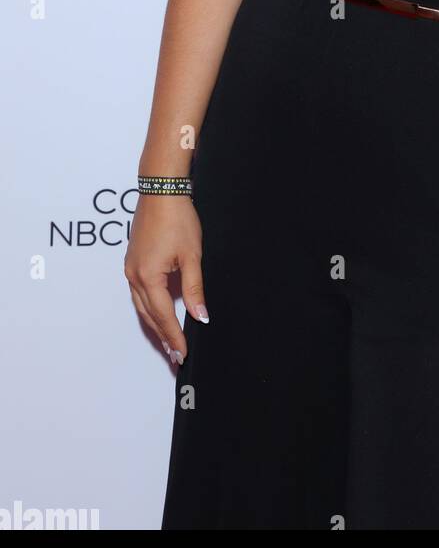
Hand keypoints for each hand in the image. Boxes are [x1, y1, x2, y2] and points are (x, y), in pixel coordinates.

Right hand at [124, 194, 206, 364]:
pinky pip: (139, 293)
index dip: (174, 336)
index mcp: (148, 277)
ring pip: (141, 306)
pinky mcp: (132, 262)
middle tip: (176, 356)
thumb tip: (200, 316)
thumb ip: (194, 289)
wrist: (161, 191)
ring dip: (155, 325)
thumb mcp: (192, 255)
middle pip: (149, 316)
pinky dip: (150, 308)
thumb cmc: (178, 219)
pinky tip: (159, 313)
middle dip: (163, 337)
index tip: (183, 354)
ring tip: (168, 342)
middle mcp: (134, 276)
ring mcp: (130, 269)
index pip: (163, 316)